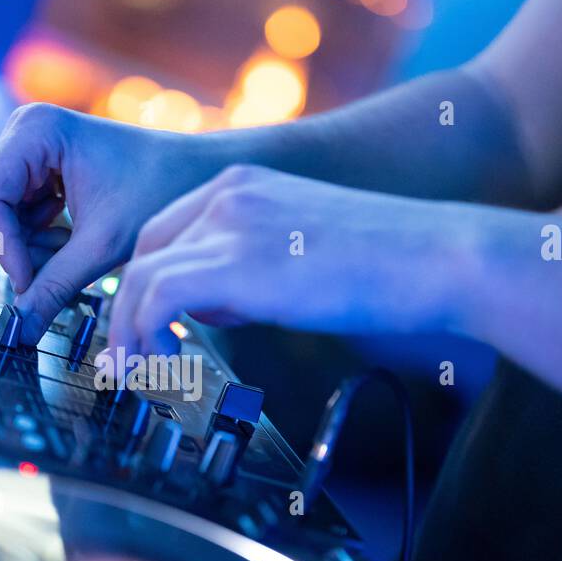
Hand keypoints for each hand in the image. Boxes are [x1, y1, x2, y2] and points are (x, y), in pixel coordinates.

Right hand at [0, 103, 228, 342]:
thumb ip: (55, 288)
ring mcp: (28, 151)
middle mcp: (24, 132)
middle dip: (17, 249)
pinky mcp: (37, 171)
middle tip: (52, 273)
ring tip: (73, 252)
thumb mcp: (102, 246)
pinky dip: (39, 241)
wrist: (193, 175)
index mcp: (35, 131)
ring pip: (0, 219)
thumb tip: (19, 331)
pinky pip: (16, 218)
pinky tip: (72, 241)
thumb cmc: (159, 191)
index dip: (4, 248)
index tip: (30, 284)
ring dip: (31, 249)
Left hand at [108, 164, 486, 355]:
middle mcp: (229, 195)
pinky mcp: (237, 261)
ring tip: (135, 374)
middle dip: (127, 311)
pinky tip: (158, 365)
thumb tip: (207, 308)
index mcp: (243, 186)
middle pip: (144, 251)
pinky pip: (156, 297)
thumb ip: (245, 273)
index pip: (165, 232)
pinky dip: (143, 335)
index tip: (142, 330)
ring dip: (128, 333)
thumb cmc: (385, 266)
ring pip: (140, 277)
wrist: (435, 256)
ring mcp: (230, 224)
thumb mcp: (296, 258)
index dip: (146, 286)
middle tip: (126, 359)